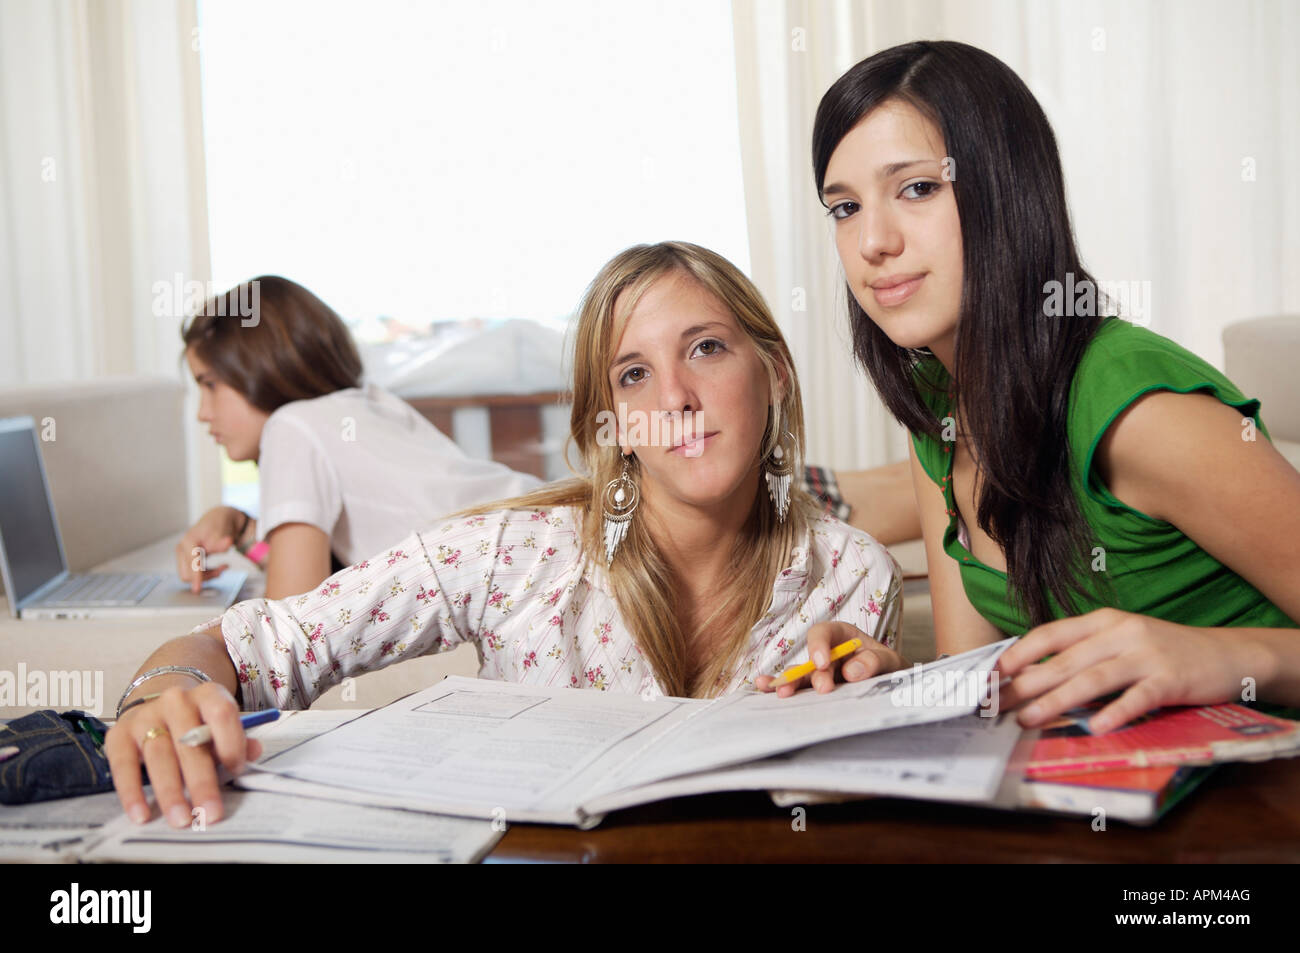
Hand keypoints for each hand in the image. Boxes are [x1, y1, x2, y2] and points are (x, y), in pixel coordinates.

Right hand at [103, 682, 261, 827]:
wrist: (156, 709)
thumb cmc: (197, 724)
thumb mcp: (220, 727)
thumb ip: (238, 740)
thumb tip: (254, 751)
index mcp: (207, 695)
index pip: (222, 713)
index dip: (231, 742)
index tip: (236, 771)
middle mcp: (175, 701)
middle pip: (189, 742)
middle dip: (201, 781)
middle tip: (209, 813)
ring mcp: (145, 717)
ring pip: (159, 756)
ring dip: (170, 792)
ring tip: (181, 819)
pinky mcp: (119, 735)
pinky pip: (124, 765)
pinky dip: (132, 792)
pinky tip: (141, 814)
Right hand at [176, 506, 245, 592]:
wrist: (217, 520)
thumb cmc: (219, 526)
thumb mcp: (223, 533)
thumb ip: (223, 542)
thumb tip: (227, 542)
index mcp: (189, 541)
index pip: (192, 563)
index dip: (196, 576)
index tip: (197, 589)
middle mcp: (182, 548)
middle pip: (187, 573)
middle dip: (205, 576)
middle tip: (222, 569)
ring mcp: (183, 554)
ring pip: (190, 575)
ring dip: (207, 575)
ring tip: (222, 567)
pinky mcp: (186, 559)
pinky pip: (193, 573)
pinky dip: (206, 574)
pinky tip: (219, 567)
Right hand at [756, 621, 906, 696]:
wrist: (895, 689)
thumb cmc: (889, 669)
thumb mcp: (890, 661)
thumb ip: (874, 661)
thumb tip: (851, 671)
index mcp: (842, 636)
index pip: (824, 632)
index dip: (819, 645)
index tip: (822, 662)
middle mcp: (826, 654)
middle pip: (810, 659)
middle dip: (812, 674)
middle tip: (823, 689)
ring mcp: (818, 674)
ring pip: (799, 675)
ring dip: (790, 682)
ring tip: (782, 692)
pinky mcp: (815, 691)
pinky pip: (797, 688)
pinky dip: (780, 687)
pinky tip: (765, 688)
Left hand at [996, 608, 1255, 732]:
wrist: (1227, 654)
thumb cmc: (1163, 652)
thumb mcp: (1120, 642)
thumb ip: (1083, 654)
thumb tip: (1033, 677)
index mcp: (1102, 621)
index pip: (1050, 634)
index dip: (1018, 653)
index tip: (991, 673)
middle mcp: (1120, 633)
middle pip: (1064, 660)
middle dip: (1025, 684)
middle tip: (997, 705)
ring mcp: (1147, 654)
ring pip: (1092, 678)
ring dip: (1056, 701)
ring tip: (1029, 719)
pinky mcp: (1171, 679)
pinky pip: (1138, 697)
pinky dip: (1115, 712)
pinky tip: (1094, 727)